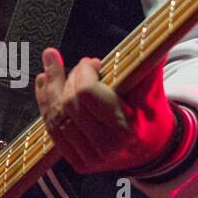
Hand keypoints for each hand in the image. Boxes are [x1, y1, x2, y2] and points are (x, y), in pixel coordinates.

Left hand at [34, 47, 174, 174]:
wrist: (153, 149)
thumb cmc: (152, 115)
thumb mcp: (154, 91)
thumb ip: (148, 65)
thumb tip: (150, 34)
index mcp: (126, 130)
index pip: (87, 93)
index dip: (84, 72)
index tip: (92, 62)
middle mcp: (105, 148)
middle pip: (68, 104)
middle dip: (70, 78)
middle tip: (81, 66)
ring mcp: (90, 159)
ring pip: (56, 118)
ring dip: (50, 88)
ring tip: (49, 65)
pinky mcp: (78, 163)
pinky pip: (53, 131)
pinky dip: (46, 105)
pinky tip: (44, 84)